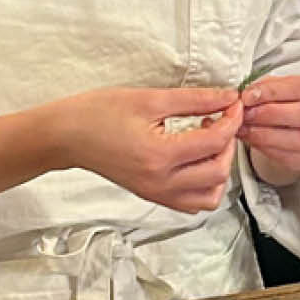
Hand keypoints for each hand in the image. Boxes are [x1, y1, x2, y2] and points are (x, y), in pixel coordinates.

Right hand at [49, 87, 242, 213]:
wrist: (66, 136)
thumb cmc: (98, 113)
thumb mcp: (149, 98)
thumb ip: (194, 100)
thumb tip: (226, 98)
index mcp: (160, 156)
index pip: (214, 142)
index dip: (231, 119)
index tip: (233, 102)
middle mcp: (161, 182)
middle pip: (218, 172)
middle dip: (228, 143)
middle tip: (220, 119)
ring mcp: (157, 193)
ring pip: (210, 195)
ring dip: (219, 168)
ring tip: (207, 141)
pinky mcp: (152, 195)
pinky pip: (191, 202)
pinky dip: (204, 184)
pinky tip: (195, 158)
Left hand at [237, 74, 299, 182]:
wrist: (297, 124)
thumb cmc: (292, 100)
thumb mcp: (284, 85)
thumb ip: (269, 87)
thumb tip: (250, 94)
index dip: (273, 91)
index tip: (250, 94)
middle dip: (270, 113)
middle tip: (246, 112)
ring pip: (298, 139)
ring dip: (265, 133)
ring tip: (245, 126)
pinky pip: (289, 156)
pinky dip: (266, 147)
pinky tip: (252, 138)